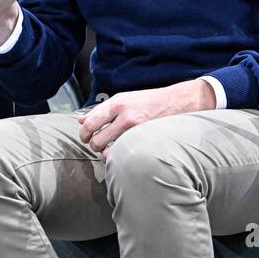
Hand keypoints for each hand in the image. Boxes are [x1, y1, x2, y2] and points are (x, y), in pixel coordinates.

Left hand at [78, 80, 215, 155]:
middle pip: (96, 139)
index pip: (90, 122)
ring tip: (109, 151)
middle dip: (94, 145)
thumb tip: (81, 120)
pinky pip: (122, 155)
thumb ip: (102, 110)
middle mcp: (124, 115)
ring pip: (108, 151)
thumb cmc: (149, 101)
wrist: (178, 102)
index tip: (86, 137)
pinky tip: (121, 154)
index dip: (84, 133)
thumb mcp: (125, 99)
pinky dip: (118, 158)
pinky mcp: (144, 140)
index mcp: (117, 103)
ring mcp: (135, 129)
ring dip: (105, 154)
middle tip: (97, 145)